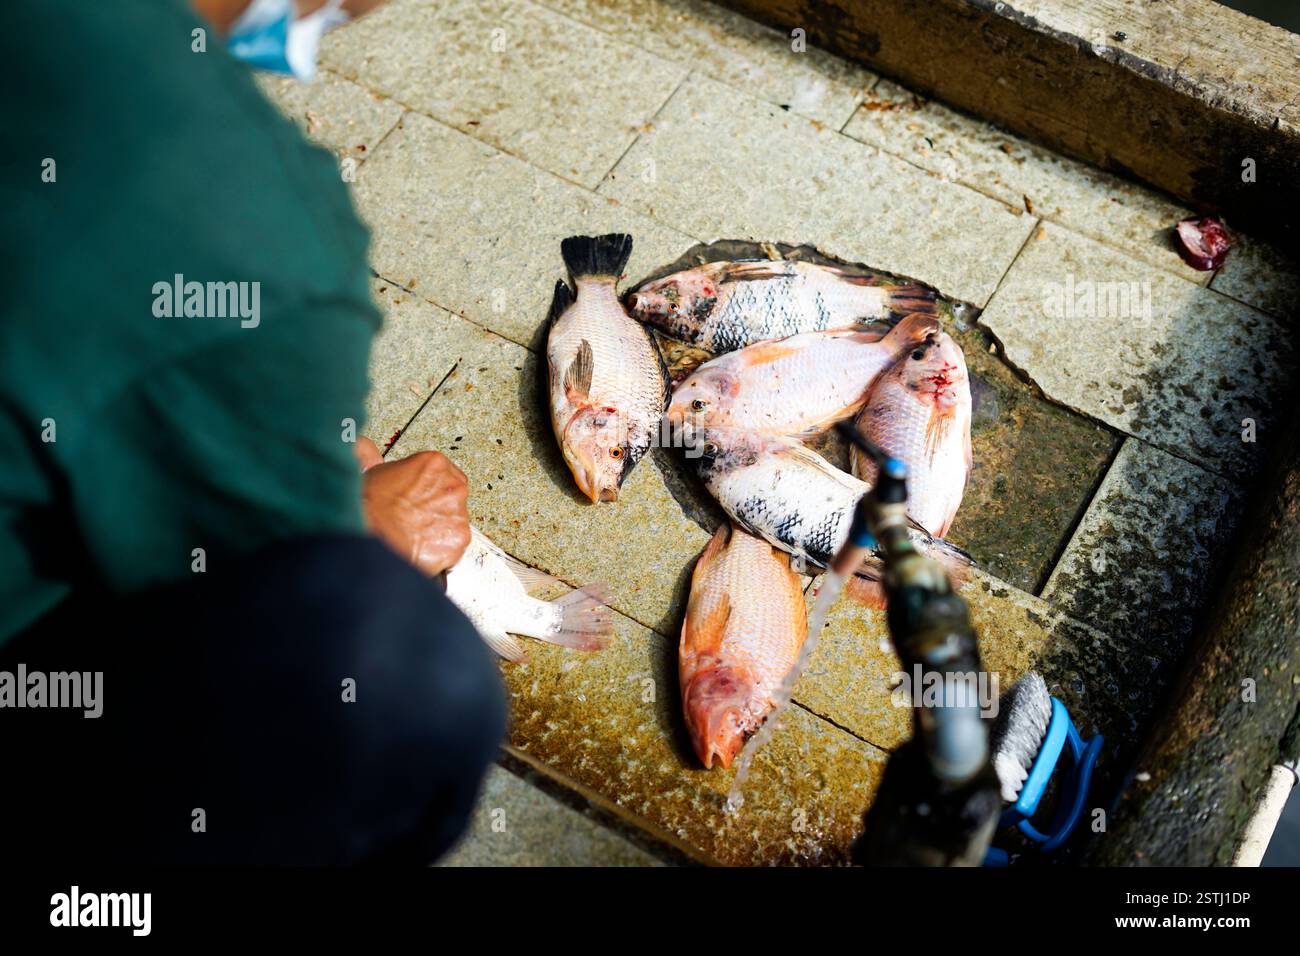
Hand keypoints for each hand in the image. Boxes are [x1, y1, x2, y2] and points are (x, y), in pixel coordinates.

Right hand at [355, 437, 470, 576]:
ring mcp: (459, 513)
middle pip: (452, 497)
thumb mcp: (372, 470)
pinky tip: (421, 544)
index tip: (421, 496)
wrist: (371, 535)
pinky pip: (454, 543)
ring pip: (454, 521)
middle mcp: (453, 486)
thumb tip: (365, 449)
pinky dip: (441, 547)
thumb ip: (379, 458)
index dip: (431, 488)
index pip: (445, 473)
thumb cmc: (370, 508)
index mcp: (436, 464)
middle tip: (415, 515)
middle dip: (437, 507)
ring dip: (439, 527)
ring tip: (414, 532)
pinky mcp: (459, 537)